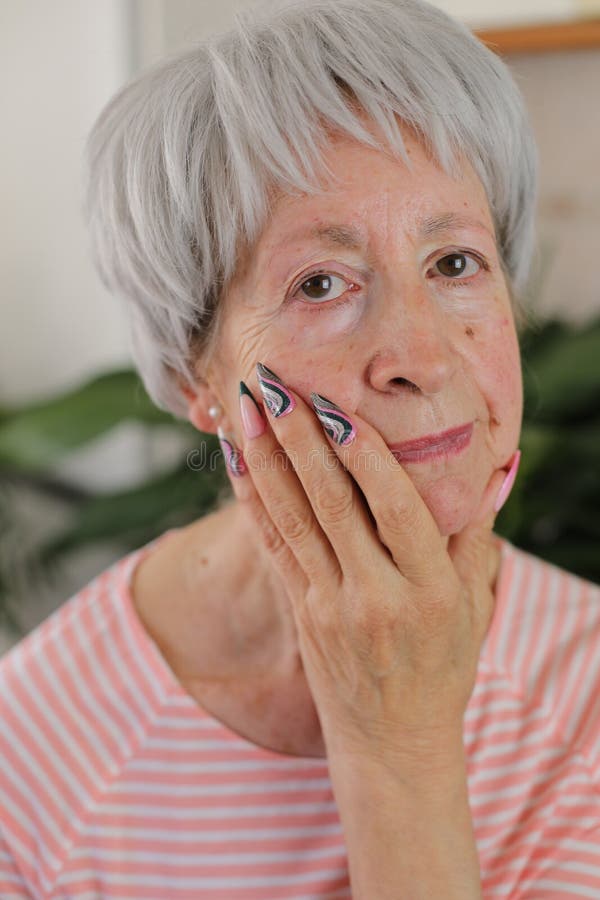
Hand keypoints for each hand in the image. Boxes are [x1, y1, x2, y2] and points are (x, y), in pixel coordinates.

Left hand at [232, 364, 510, 767]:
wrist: (394, 741)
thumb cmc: (443, 665)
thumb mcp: (474, 604)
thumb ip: (473, 535)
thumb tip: (493, 465)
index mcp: (432, 590)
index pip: (396, 510)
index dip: (364, 457)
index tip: (336, 407)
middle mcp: (379, 596)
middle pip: (333, 504)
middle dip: (299, 437)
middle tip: (274, 383)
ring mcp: (332, 607)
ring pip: (294, 519)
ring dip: (265, 457)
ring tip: (245, 405)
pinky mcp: (302, 613)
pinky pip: (274, 546)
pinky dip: (253, 498)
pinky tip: (237, 459)